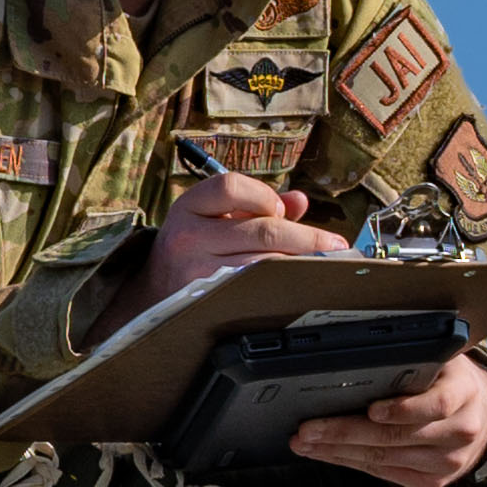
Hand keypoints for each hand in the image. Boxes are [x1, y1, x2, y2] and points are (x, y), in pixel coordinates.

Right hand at [137, 167, 349, 307]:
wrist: (151, 293)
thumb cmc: (192, 249)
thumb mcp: (214, 219)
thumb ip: (256, 206)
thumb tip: (299, 200)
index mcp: (189, 207)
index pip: (231, 186)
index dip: (264, 196)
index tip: (280, 211)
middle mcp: (188, 236)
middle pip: (261, 230)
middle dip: (307, 238)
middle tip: (335, 246)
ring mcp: (196, 271)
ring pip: (264, 263)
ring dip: (299, 263)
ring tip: (322, 265)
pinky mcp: (207, 299)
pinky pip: (256, 289)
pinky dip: (282, 284)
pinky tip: (296, 283)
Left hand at [293, 354, 486, 486]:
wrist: (483, 416)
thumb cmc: (450, 381)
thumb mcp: (442, 361)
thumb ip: (414, 360)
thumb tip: (359, 354)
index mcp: (464, 393)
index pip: (437, 404)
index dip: (403, 409)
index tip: (372, 409)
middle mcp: (460, 431)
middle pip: (397, 436)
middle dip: (345, 433)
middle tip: (309, 429)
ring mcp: (446, 461)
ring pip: (384, 459)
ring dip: (338, 452)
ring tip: (306, 442)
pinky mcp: (431, 481)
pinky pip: (384, 474)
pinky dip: (350, 463)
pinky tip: (326, 454)